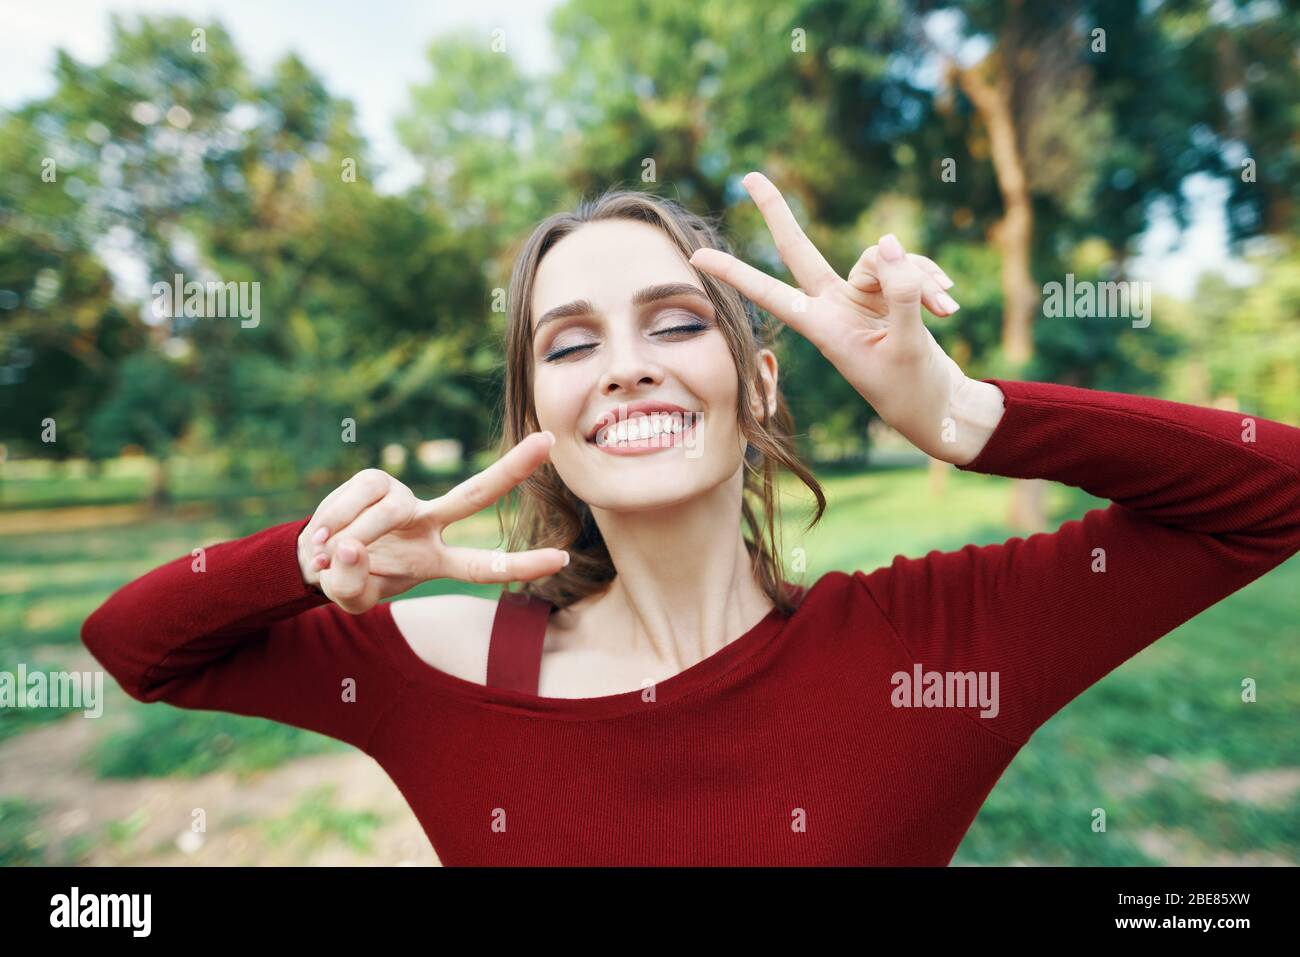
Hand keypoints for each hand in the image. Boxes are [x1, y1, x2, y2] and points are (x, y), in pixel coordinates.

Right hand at [297, 431, 569, 613]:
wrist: (313, 555)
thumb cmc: (344, 579)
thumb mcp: (348, 597)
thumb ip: (349, 583)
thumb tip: (349, 547)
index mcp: (435, 562)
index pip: (485, 566)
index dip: (522, 565)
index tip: (563, 560)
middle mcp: (429, 524)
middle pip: (476, 493)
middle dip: (513, 468)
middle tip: (549, 441)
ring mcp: (404, 500)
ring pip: (389, 511)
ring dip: (353, 536)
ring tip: (325, 555)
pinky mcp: (376, 480)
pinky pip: (359, 497)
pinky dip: (334, 520)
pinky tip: (321, 535)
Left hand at [688, 171, 999, 463]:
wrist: (937, 404)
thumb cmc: (912, 388)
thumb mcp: (908, 346)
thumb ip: (900, 294)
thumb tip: (889, 243)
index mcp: (823, 327)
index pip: (771, 294)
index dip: (736, 275)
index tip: (696, 259)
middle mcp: (834, 305)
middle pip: (800, 249)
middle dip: (777, 213)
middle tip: (750, 177)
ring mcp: (861, 295)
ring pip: (880, 256)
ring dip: (916, 277)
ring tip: (943, 310)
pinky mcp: (889, 290)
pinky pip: (905, 264)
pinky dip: (928, 279)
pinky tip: (947, 307)